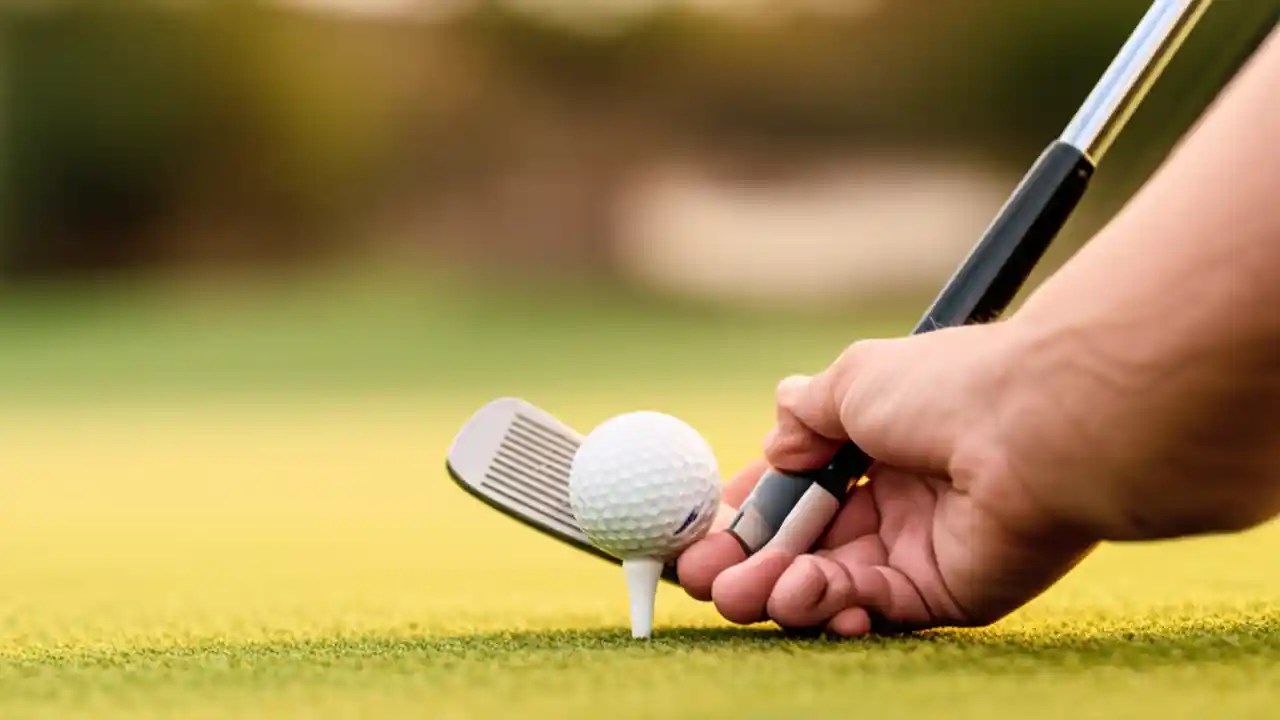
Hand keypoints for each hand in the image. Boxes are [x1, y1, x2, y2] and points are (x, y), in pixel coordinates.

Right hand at [678, 323, 1095, 635]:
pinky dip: (832, 607)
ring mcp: (921, 548)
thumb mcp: (855, 378)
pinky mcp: (945, 593)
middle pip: (809, 543)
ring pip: (831, 582)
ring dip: (778, 591)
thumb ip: (806, 411)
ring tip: (741, 596)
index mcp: (881, 443)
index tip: (704, 529)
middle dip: (750, 563)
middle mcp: (899, 498)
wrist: (1031, 428)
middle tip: (704, 582)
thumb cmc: (944, 391)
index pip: (801, 484)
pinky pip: (875, 610)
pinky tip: (804, 596)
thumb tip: (777, 440)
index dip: (750, 508)